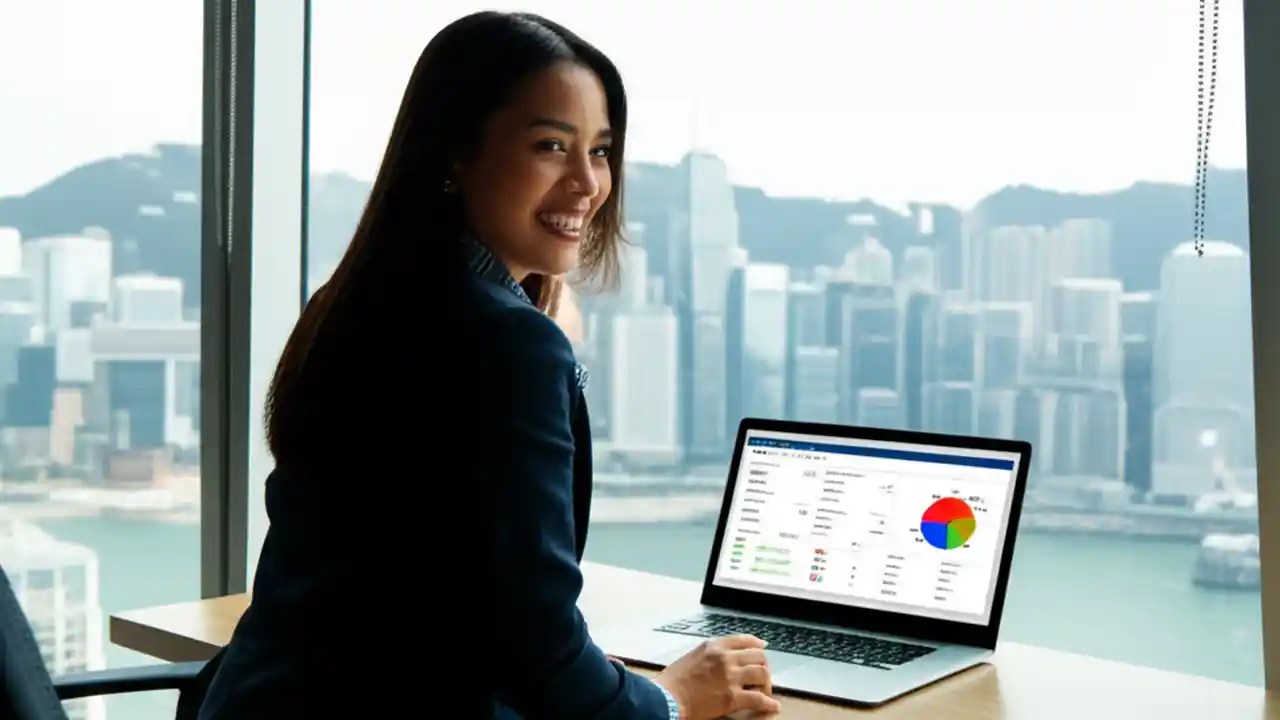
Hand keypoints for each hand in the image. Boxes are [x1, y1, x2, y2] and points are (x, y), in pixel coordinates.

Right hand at [655, 634, 781, 719]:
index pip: (745, 640)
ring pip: (762, 674)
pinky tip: (773, 707)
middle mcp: (725, 658)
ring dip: (766, 684)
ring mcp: (730, 677)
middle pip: (758, 656)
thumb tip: (727, 655)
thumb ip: (712, 653)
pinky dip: (769, 704)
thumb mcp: (693, 655)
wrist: (667, 698)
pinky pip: (758, 699)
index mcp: (715, 646)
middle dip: (764, 666)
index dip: (757, 645)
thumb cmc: (674, 680)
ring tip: (765, 691)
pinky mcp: (732, 697)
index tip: (762, 649)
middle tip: (762, 676)